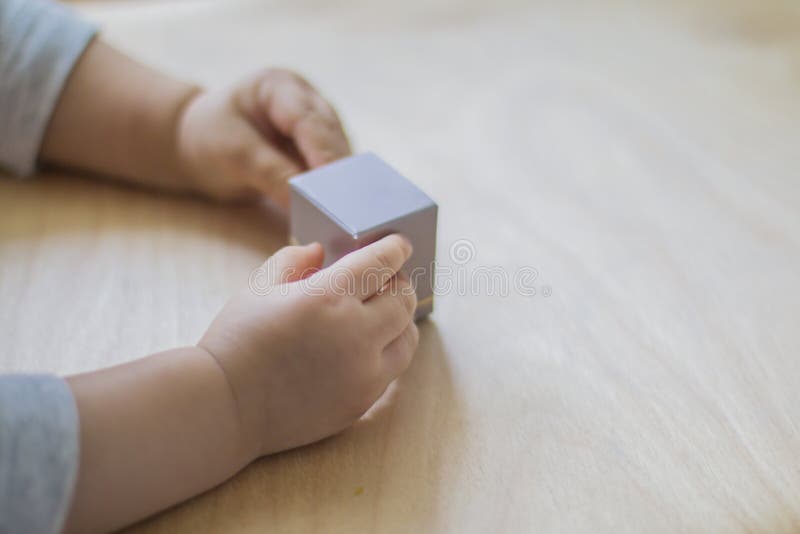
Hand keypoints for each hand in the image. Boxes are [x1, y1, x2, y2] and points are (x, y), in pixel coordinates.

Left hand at [176, 68, 350, 204]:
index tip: (337, 188)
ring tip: (348, 215)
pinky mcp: (318, 150)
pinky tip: (338, 213)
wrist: (196, 144)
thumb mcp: (234, 156)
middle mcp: (306, 100)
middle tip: (348, 209)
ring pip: (339, 156)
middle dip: (340, 173)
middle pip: (331, 137)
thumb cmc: (208, 139)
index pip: (309, 121)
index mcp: (279, 86)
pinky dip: (335, 191)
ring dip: (343, 185)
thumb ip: (273, 174)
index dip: (325, 154)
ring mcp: (316, 125)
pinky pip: (333, 171)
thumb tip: (312, 204)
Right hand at [198, 234, 419, 457]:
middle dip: (398, 283)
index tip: (401, 244)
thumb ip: (292, 261)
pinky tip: (369, 345)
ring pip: (407, 337)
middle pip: (402, 299)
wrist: (225, 407)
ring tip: (381, 313)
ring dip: (400, 319)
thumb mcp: (259, 288)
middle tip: (386, 280)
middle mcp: (355, 333)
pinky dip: (388, 351)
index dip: (396, 248)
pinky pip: (392, 369)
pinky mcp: (363, 401)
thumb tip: (319, 252)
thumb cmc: (237, 342)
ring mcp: (363, 372)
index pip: (380, 263)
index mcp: (326, 297)